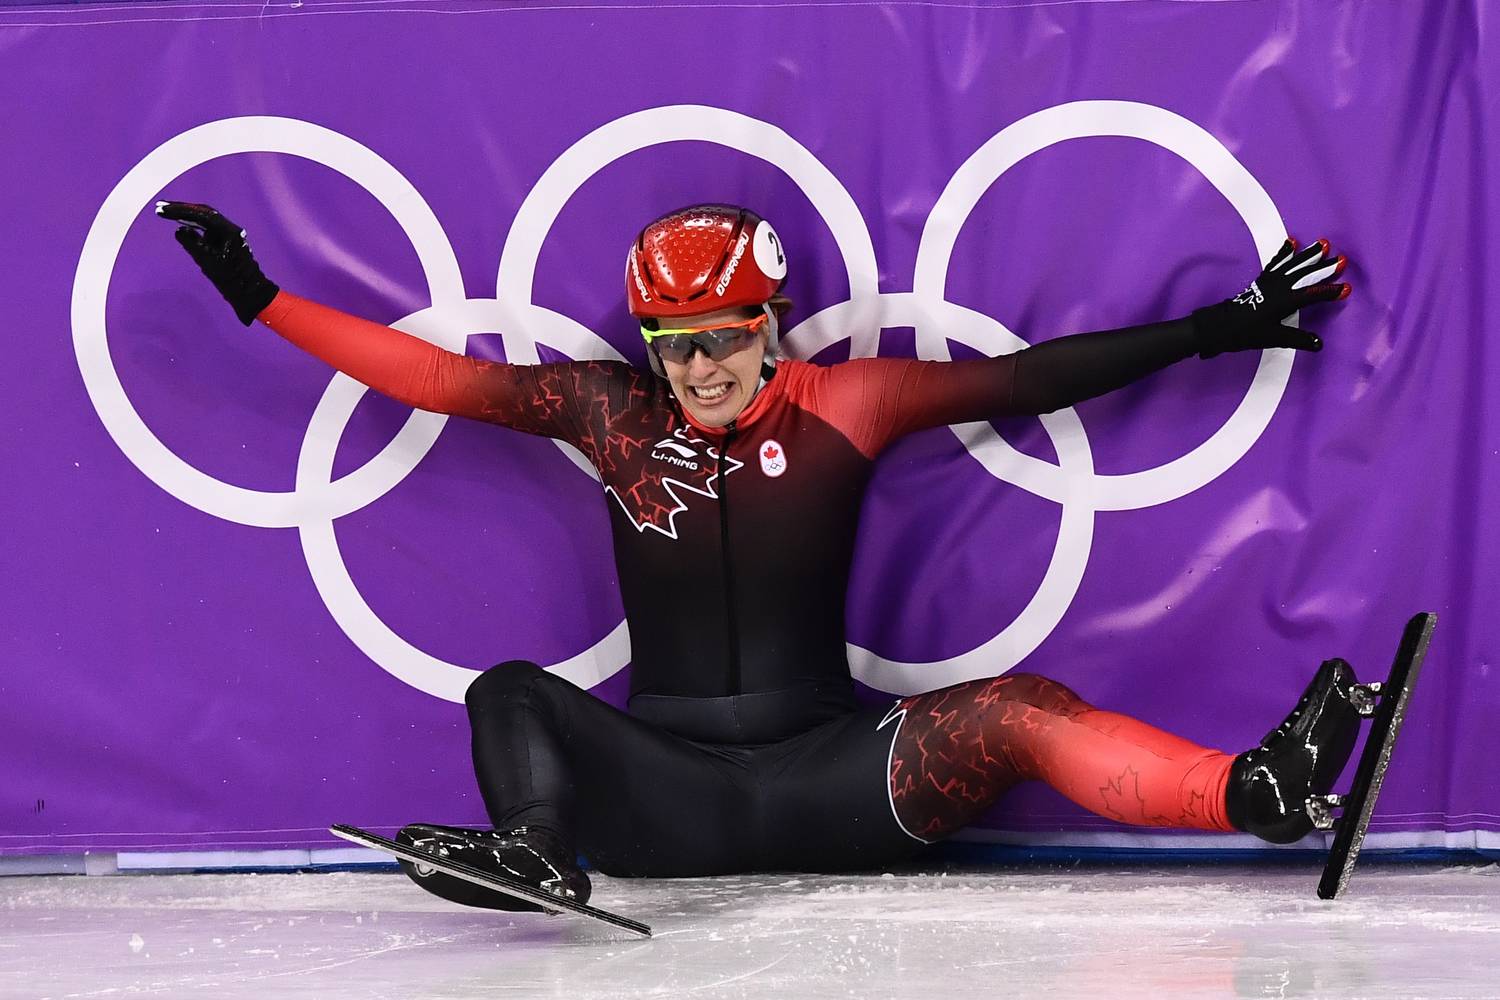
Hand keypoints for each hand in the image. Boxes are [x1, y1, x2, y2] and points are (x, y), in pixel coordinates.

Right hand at [155, 201, 279, 324]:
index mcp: (229, 231)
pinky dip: (193, 224)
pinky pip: (207, 228)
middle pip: (203, 213)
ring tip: (166, 212)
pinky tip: (181, 223)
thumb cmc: (231, 279)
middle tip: (160, 207)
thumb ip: (192, 244)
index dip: (180, 210)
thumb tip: (180, 230)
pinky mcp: (226, 240)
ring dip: (186, 215)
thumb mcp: (207, 261)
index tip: (162, 209)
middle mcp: (230, 228)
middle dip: (182, 209)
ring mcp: (229, 234)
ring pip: (205, 219)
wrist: (249, 292)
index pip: (202, 214)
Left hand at [1191, 237, 1349, 357]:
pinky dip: (1285, 252)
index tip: (1346, 289)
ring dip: (1309, 254)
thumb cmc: (1247, 333)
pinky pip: (1276, 262)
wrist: (1221, 325)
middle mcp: (1280, 287)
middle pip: (1307, 274)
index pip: (1313, 294)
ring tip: (1323, 243)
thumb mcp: (1274, 338)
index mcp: (1286, 301)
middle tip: (1343, 259)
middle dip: (1326, 267)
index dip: (1330, 292)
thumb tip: (1319, 345)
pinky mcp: (1262, 280)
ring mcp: (1270, 281)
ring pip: (1294, 264)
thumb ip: (1298, 339)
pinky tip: (1292, 242)